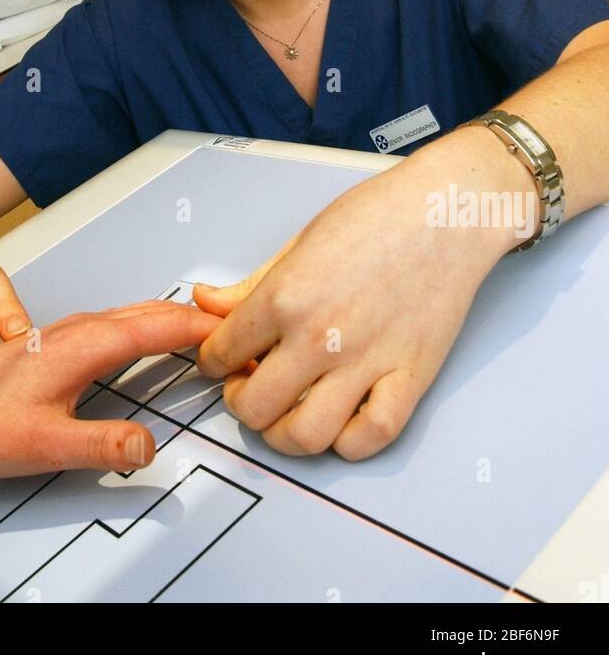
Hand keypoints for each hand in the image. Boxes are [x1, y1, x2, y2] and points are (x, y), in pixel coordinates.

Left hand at [0, 300, 221, 477]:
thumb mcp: (44, 446)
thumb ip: (100, 446)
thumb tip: (149, 447)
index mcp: (82, 345)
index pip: (157, 327)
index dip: (201, 330)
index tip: (237, 337)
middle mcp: (77, 329)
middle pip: (150, 312)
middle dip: (195, 318)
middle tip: (236, 331)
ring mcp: (65, 331)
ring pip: (132, 313)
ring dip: (171, 319)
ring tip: (205, 330)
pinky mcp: (55, 342)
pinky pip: (115, 321)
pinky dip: (146, 323)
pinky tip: (147, 336)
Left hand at [193, 159, 505, 459]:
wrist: (446, 212)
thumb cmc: (379, 215)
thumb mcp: (299, 242)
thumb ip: (250, 284)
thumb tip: (208, 302)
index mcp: (285, 296)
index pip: (221, 354)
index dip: (212, 361)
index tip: (221, 359)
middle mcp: (320, 337)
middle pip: (254, 407)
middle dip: (241, 402)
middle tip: (249, 387)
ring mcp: (366, 362)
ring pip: (305, 436)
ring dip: (284, 434)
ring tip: (285, 414)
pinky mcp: (410, 377)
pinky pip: (371, 437)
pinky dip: (349, 442)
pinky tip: (339, 420)